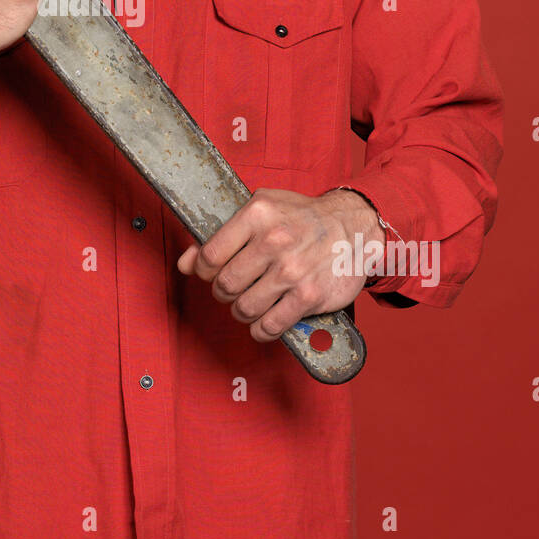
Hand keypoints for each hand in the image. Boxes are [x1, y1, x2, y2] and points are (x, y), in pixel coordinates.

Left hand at [177, 188, 381, 341]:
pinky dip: (261, 330)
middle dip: (223, 292)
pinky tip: (264, 321)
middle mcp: (275, 241)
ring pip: (244, 308)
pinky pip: (270, 326)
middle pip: (225, 285)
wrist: (353, 226)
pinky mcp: (310, 296)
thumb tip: (186, 263)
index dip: (202, 270)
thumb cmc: (302, 217)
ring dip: (241, 311)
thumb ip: (222, 234)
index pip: (210, 255)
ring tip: (249, 302)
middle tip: (232, 288)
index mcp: (258, 214)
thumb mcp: (261, 209)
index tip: (209, 272)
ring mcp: (293, 270)